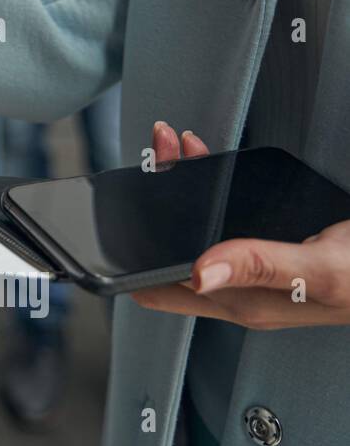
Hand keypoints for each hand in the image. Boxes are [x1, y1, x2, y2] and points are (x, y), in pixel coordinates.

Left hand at [131, 122, 349, 328]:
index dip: (131, 256)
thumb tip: (200, 273)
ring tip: (173, 143)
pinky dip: (206, 181)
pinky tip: (204, 155)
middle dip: (152, 202)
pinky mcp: (267, 244)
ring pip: (192, 226)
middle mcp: (238, 287)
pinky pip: (221, 214)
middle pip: (169, 248)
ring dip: (177, 182)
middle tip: (157, 152)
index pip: (160, 289)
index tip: (123, 212)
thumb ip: (261, 267)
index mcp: (241, 302)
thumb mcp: (321, 271)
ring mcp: (251, 265)